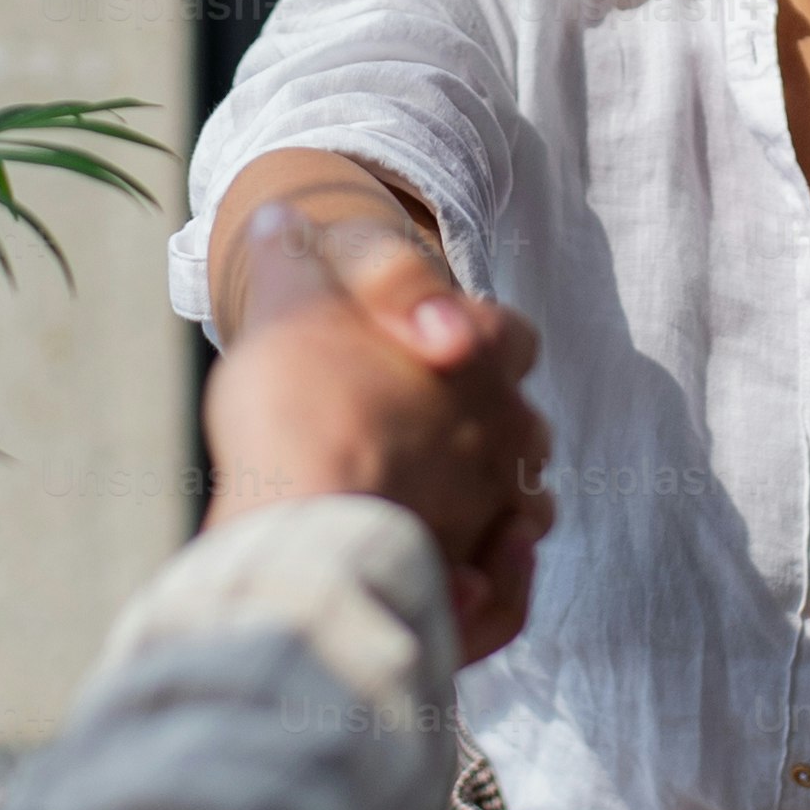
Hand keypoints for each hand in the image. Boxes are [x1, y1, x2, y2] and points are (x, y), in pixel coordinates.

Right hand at [203, 204, 552, 665]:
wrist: (300, 519)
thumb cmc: (301, 405)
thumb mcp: (286, 301)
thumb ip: (289, 259)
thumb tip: (284, 216)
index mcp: (478, 353)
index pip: (510, 333)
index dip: (475, 338)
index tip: (433, 349)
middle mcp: (506, 432)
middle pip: (522, 424)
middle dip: (485, 428)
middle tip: (420, 432)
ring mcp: (497, 513)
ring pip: (526, 507)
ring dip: (497, 505)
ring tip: (439, 505)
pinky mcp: (477, 592)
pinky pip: (506, 590)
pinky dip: (491, 582)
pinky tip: (455, 574)